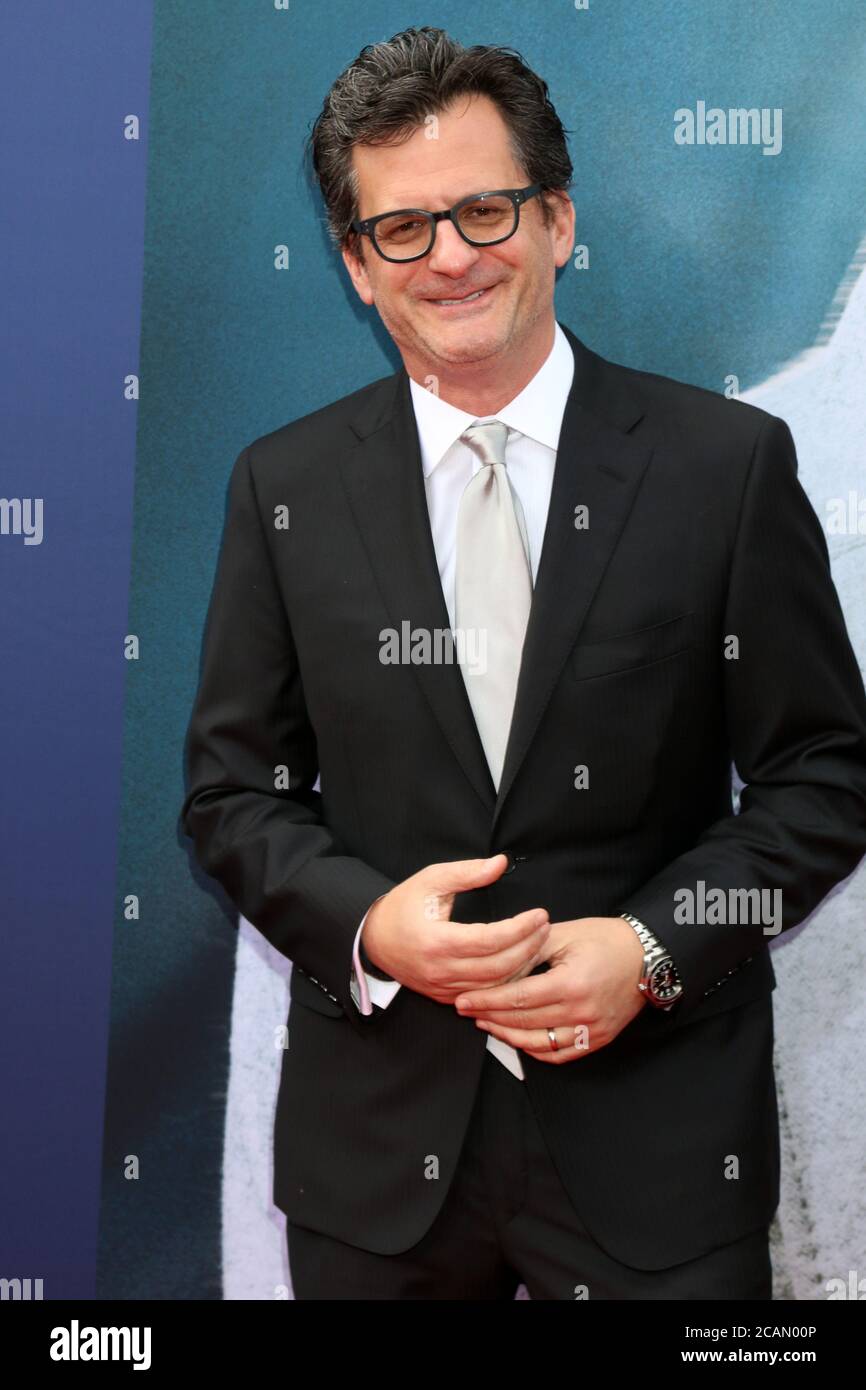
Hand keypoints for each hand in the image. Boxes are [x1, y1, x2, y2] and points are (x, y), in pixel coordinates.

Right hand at [361, 854, 549, 1005]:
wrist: (374, 939)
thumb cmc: (403, 906)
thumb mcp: (431, 879)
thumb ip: (467, 872)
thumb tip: (501, 864)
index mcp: (436, 941)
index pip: (489, 940)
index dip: (520, 929)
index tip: (539, 914)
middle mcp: (440, 970)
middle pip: (498, 967)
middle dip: (528, 947)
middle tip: (545, 927)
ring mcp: (442, 988)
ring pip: (494, 987)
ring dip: (522, 966)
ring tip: (538, 942)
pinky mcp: (445, 997)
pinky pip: (483, 995)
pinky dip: (505, 982)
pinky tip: (520, 963)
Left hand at [453, 916, 646, 1062]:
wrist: (647, 955)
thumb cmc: (605, 939)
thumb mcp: (563, 934)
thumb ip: (528, 952)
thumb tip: (496, 967)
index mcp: (571, 984)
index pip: (517, 998)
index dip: (486, 1000)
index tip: (463, 1000)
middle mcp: (581, 1012)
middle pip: (524, 1022)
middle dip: (490, 1017)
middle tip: (466, 1011)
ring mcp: (592, 1030)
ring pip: (539, 1044)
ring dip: (508, 1036)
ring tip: (487, 1023)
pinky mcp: (598, 1039)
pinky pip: (560, 1054)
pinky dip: (535, 1049)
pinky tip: (517, 1037)